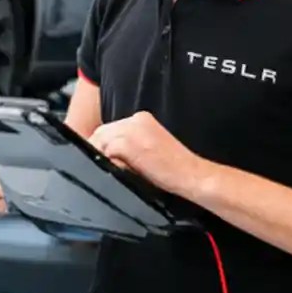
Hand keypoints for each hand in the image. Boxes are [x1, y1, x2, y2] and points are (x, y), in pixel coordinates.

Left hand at [88, 111, 211, 198]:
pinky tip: (122, 170)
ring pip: (99, 141)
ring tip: (116, 169)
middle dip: (99, 149)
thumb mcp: (150, 145)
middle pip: (101, 132)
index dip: (105, 144)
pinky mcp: (126, 144)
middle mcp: (134, 120)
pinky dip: (109, 162)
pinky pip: (104, 152)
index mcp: (141, 118)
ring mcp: (130, 130)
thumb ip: (131, 142)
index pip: (111, 128)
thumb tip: (109, 151)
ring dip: (103, 156)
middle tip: (106, 165)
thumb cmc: (174, 167)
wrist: (192, 174)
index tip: (108, 157)